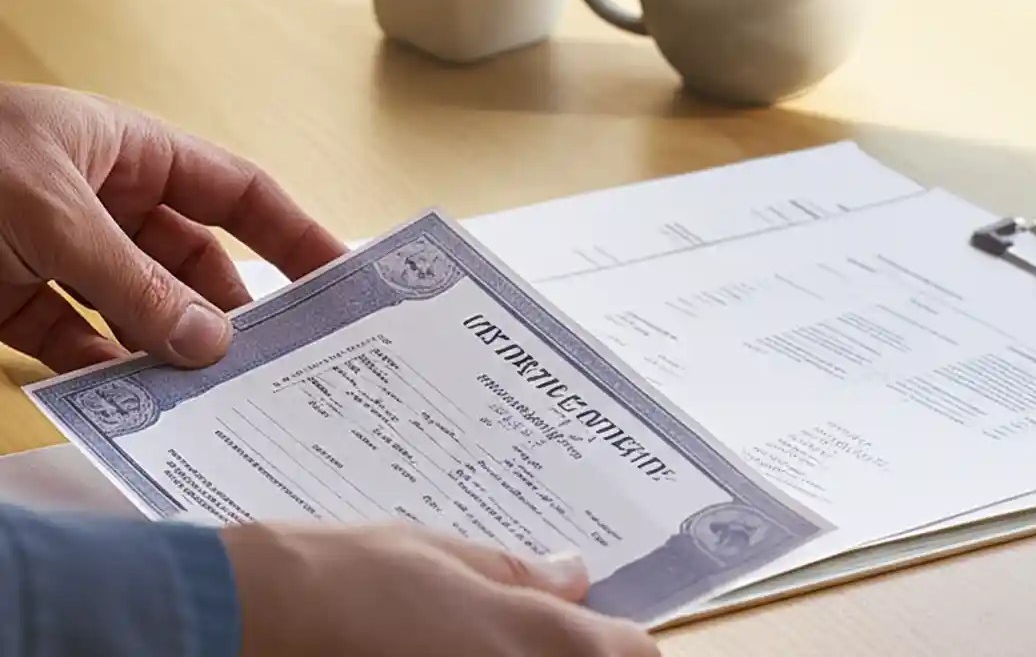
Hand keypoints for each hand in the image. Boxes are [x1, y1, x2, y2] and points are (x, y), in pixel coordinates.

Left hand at [0, 83, 345, 371]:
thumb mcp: (53, 217)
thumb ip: (133, 284)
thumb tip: (209, 341)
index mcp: (129, 152)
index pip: (237, 194)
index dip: (292, 235)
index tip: (339, 281)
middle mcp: (103, 201)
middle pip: (194, 263)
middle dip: (227, 312)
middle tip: (269, 364)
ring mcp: (58, 250)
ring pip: (137, 309)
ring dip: (163, 351)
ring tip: (202, 396)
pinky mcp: (13, 295)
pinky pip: (73, 340)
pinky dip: (95, 371)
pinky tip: (127, 397)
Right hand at [222, 522, 660, 656]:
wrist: (238, 626)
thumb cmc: (338, 579)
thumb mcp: (437, 553)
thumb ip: (515, 573)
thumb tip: (572, 575)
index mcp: (537, 640)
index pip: (633, 655)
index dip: (613, 640)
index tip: (590, 625)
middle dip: (568, 652)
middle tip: (512, 629)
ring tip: (462, 640)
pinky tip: (430, 653)